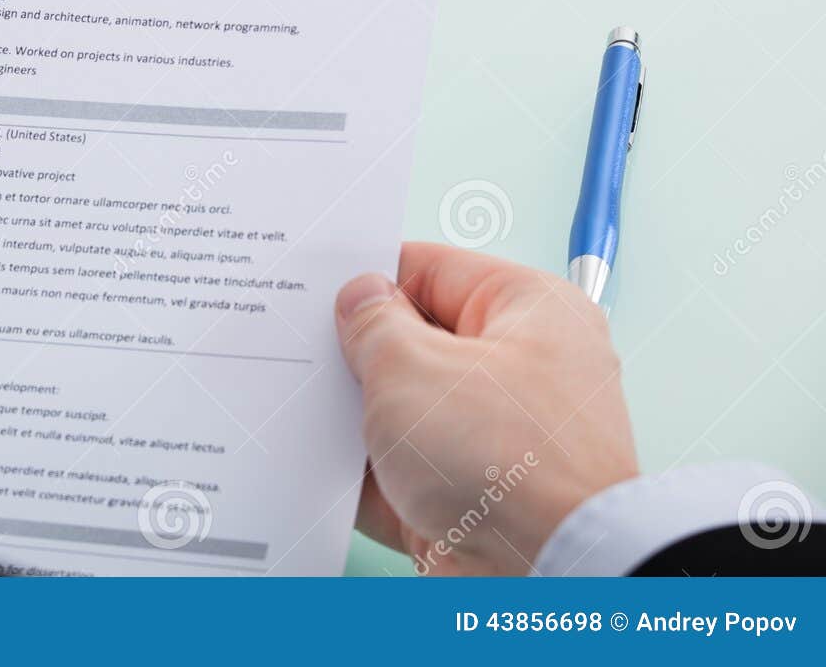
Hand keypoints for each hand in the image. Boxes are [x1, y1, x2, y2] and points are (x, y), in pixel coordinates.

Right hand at [334, 242, 638, 574]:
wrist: (547, 579)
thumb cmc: (509, 464)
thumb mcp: (411, 366)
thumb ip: (373, 322)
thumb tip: (360, 299)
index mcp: (529, 311)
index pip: (434, 270)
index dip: (371, 276)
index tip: (319, 286)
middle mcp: (523, 369)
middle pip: (418, 341)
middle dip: (360, 351)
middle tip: (303, 347)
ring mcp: (499, 437)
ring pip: (408, 409)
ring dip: (358, 415)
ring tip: (303, 404)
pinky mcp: (475, 496)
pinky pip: (407, 469)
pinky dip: (367, 471)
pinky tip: (318, 462)